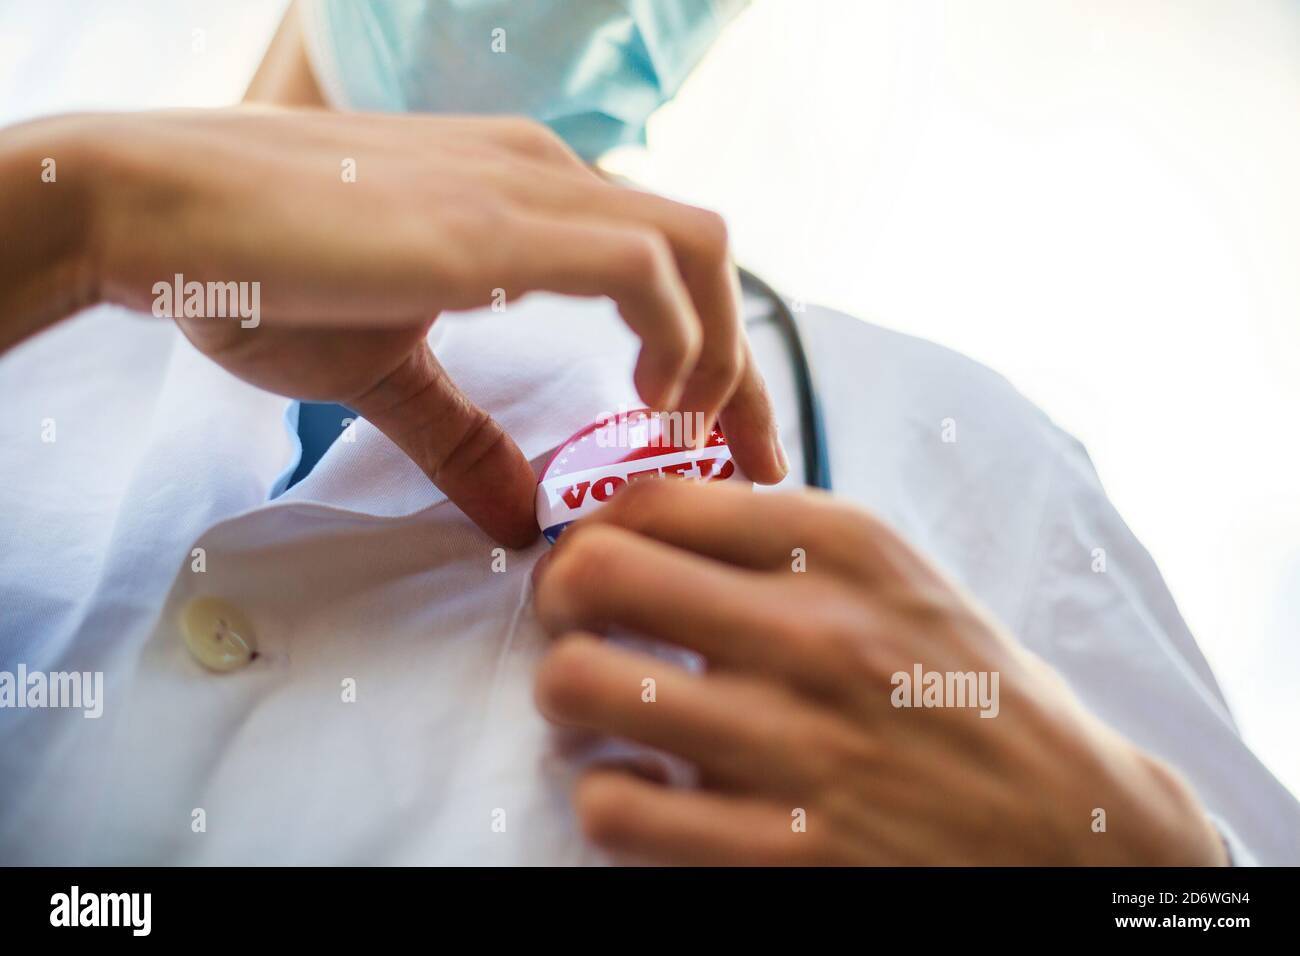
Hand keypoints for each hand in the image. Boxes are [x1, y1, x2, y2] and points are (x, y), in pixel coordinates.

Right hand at [2, 110, 785, 544]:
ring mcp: (525, 189)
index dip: (719, 355)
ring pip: (698, 249)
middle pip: (707, 253)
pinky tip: (648, 404)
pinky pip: (644, 269)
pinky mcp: (494, 223)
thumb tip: (519, 522)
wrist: (154, 210)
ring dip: (719, 351)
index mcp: (526, 196)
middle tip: (745, 461)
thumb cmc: (257, 276)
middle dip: (746, 364)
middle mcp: (544, 175)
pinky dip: (674, 339)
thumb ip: (464, 441)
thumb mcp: (384, 374)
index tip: (728, 444)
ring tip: (687, 436)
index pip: (666, 263)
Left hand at [532, 480, 1226, 864]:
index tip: (589, 554)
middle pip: (595, 573)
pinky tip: (641, 787)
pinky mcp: (782, 851)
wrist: (1072, 826)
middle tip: (572, 621)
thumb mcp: (899, 578)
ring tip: (597, 706)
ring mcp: (796, 743)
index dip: (593, 525)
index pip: (651, 497)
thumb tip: (650, 518)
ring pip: (580, 685)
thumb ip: (782, 540)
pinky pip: (615, 808)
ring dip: (567, 696)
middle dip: (556, 596)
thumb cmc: (970, 692)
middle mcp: (815, 630)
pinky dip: (606, 795)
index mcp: (843, 546)